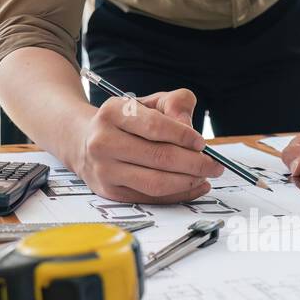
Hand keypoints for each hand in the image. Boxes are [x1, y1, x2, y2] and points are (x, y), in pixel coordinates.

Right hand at [68, 89, 223, 202]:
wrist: (85, 141)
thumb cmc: (125, 121)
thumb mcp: (149, 102)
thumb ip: (175, 103)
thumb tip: (189, 127)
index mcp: (112, 113)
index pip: (154, 126)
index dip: (183, 136)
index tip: (202, 143)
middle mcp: (103, 142)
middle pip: (159, 157)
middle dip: (194, 163)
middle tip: (214, 164)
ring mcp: (105, 170)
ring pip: (156, 182)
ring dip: (188, 181)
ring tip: (205, 175)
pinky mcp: (111, 192)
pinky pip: (152, 198)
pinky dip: (178, 195)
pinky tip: (195, 187)